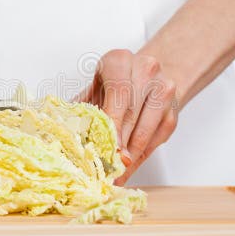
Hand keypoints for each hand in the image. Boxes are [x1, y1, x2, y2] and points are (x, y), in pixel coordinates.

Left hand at [80, 49, 177, 185]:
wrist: (144, 76)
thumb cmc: (113, 86)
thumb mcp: (94, 89)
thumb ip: (80, 109)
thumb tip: (62, 134)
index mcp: (119, 61)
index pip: (119, 92)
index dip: (113, 123)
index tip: (108, 147)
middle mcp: (146, 70)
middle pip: (132, 113)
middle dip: (119, 145)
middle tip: (105, 169)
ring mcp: (164, 89)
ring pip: (147, 128)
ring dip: (130, 154)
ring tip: (116, 174)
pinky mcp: (173, 110)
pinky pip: (158, 139)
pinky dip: (141, 156)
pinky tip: (128, 168)